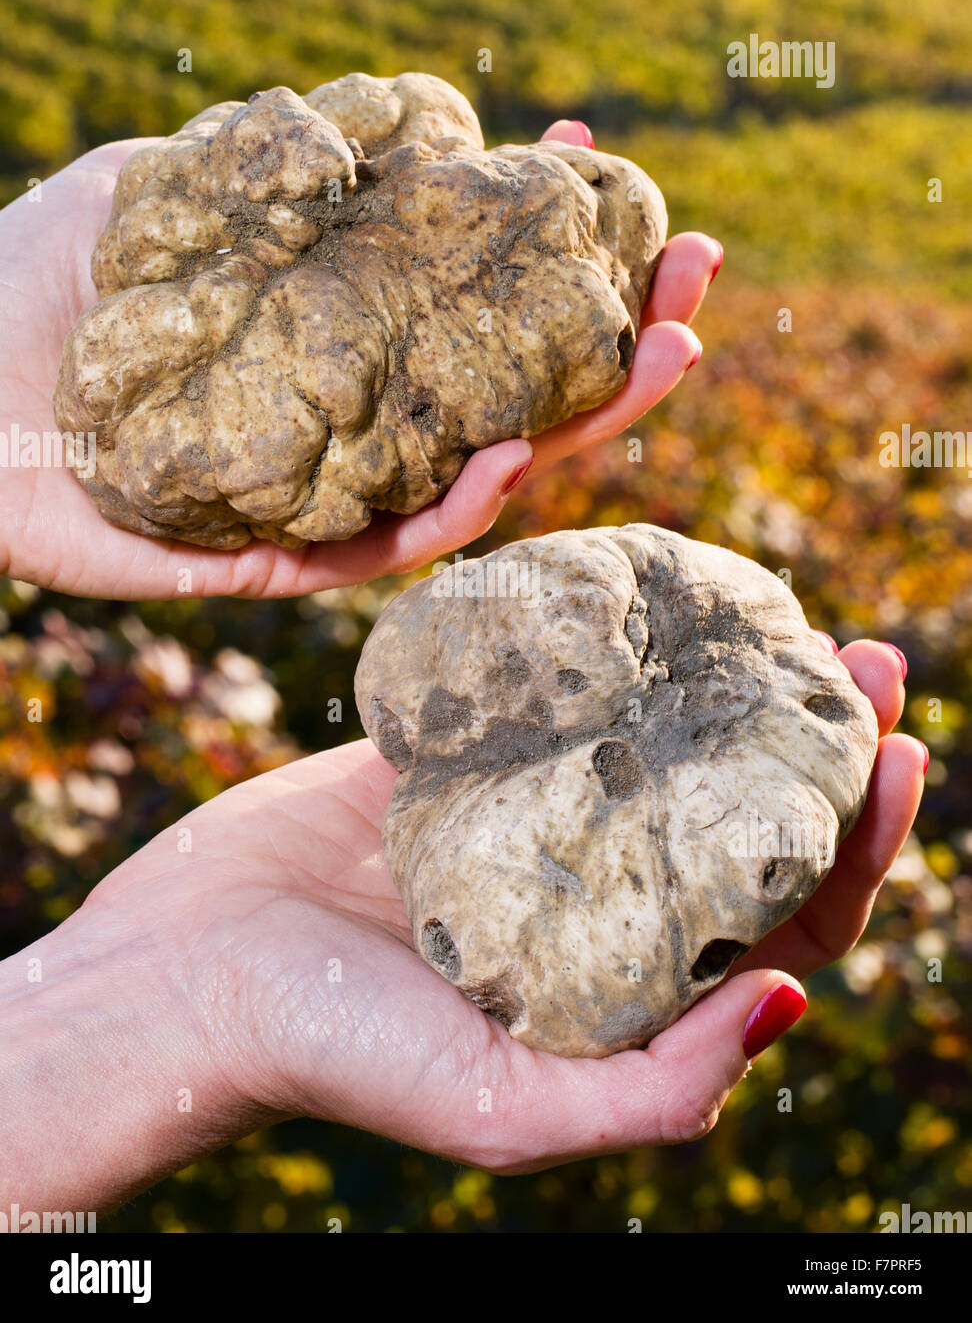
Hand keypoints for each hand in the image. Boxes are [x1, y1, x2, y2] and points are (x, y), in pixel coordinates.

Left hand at [0, 121, 718, 599]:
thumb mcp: (169, 187)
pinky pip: (388, 544)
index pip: (471, 298)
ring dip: (581, 424)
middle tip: (697, 281)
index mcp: (338, 334)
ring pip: (480, 477)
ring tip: (665, 355)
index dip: (548, 245)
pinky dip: (458, 506)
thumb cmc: (39, 282)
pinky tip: (517, 452)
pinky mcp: (278, 563)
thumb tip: (417, 129)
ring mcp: (324, 492)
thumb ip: (284, 168)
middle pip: (509, 392)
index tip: (610, 177)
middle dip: (612, 339)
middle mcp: (351, 417)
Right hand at [0, 639, 922, 1209]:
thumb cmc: (339, 1055)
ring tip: (782, 611)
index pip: (784, 919)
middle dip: (817, 746)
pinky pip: (554, 698)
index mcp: (628, 988)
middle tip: (868, 657)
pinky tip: (650, 599)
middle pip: (740, 819)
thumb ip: (657, 1089)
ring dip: (728, 685)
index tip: (896, 753)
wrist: (188, 979)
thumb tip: (794, 1000)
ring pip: (661, 747)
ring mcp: (530, 819)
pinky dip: (608, 654)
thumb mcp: (510, 1115)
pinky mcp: (461, 760)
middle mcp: (595, 899)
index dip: (858, 845)